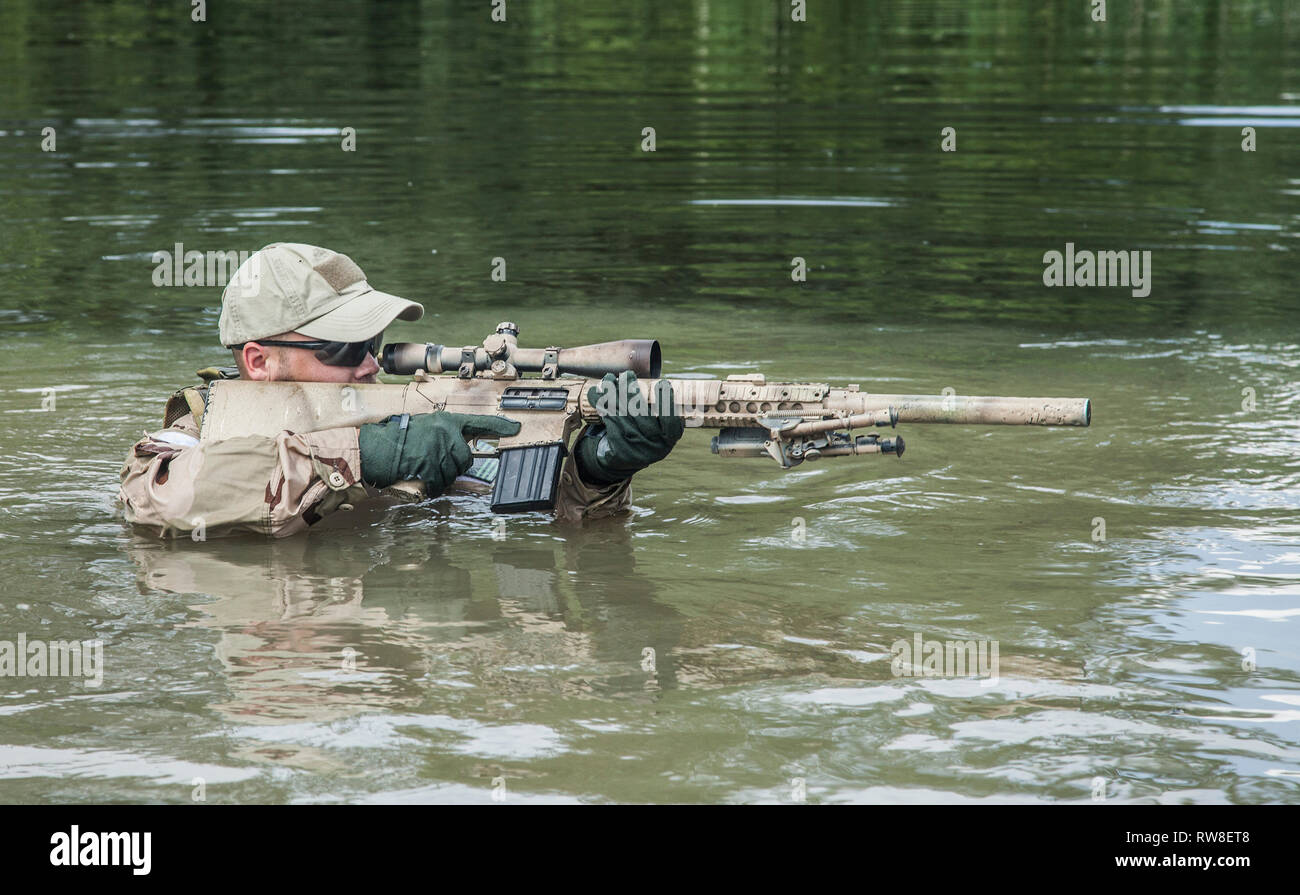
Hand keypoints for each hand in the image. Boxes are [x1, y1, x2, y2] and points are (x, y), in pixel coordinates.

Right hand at [360, 412, 520, 495]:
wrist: (376, 448)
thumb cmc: (398, 439)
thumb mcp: (426, 429)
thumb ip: (446, 437)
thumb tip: (465, 455)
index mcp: (446, 421)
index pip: (479, 422)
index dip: (499, 426)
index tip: (516, 428)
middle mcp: (445, 432)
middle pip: (465, 459)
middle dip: (454, 466)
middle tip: (435, 463)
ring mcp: (437, 449)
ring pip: (453, 473)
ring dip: (442, 477)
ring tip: (425, 469)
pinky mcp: (429, 464)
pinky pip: (440, 483)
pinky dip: (433, 486)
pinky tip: (423, 480)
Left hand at [575, 371, 683, 485]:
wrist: (628, 458)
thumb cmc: (646, 432)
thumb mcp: (658, 424)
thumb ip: (659, 407)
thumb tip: (651, 381)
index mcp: (669, 438)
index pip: (670, 420)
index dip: (667, 402)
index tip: (662, 383)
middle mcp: (655, 446)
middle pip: (642, 414)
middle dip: (632, 391)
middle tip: (626, 375)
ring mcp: (637, 450)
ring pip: (623, 416)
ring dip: (614, 394)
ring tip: (609, 379)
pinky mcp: (620, 451)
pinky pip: (610, 423)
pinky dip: (603, 406)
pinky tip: (597, 394)